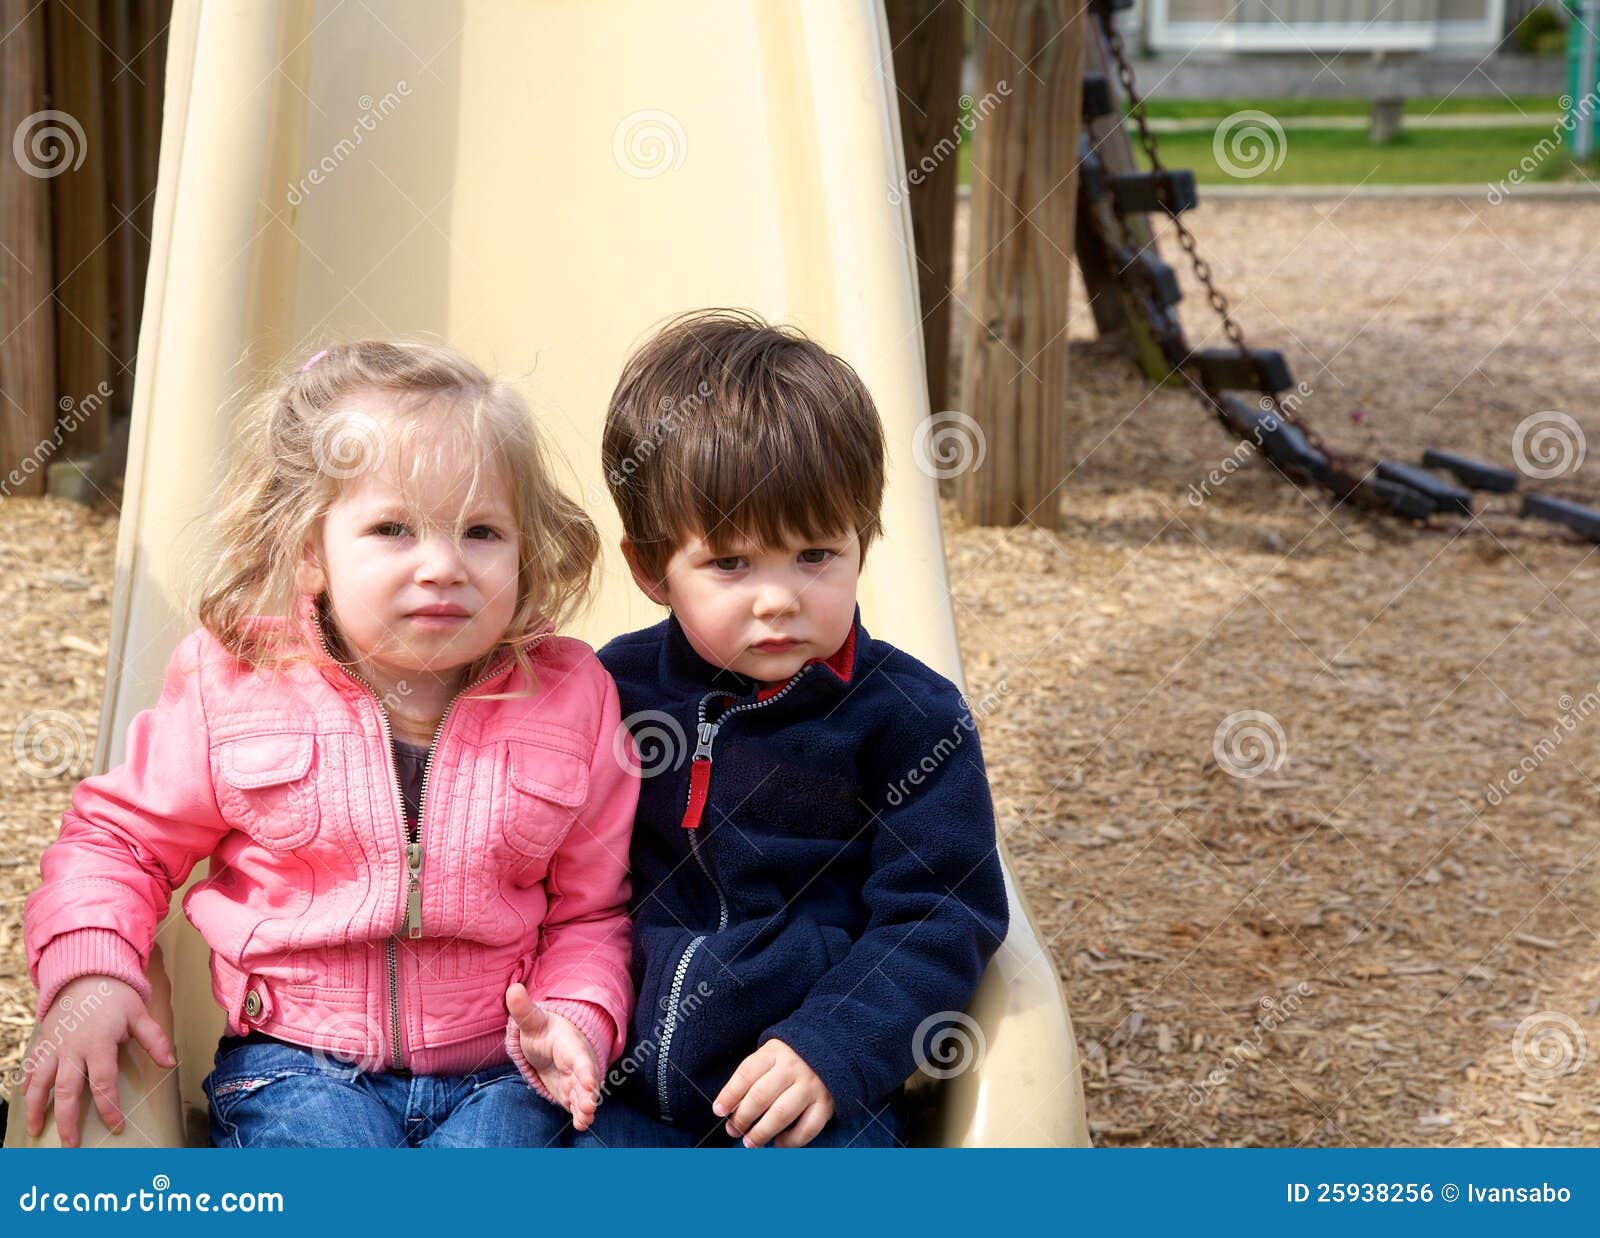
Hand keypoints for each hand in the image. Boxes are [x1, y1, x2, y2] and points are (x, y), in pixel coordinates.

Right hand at [23, 975, 175, 1147]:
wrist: (85, 974)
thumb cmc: (116, 997)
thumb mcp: (139, 1014)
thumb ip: (153, 1040)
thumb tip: (169, 1063)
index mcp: (99, 1043)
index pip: (103, 1083)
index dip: (109, 1108)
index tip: (117, 1127)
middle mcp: (72, 1048)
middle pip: (67, 1091)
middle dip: (68, 1120)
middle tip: (71, 1145)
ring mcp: (53, 1046)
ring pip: (40, 1084)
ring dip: (37, 1109)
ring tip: (37, 1131)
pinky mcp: (42, 1043)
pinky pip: (30, 1068)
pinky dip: (26, 1087)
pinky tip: (28, 1102)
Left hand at [505, 983, 600, 1129]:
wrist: (549, 1041)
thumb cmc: (542, 1029)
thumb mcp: (532, 1020)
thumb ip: (523, 1009)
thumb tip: (513, 989)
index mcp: (570, 1044)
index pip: (580, 1057)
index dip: (586, 1069)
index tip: (589, 1082)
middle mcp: (578, 1062)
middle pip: (587, 1078)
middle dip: (589, 1093)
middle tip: (588, 1107)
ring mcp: (576, 1078)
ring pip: (584, 1093)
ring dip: (586, 1106)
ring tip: (584, 1120)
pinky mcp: (571, 1091)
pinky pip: (578, 1102)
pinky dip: (580, 1113)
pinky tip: (581, 1124)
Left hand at [713, 1038, 833, 1146]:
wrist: (831, 1050)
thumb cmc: (789, 1059)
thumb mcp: (770, 1057)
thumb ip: (752, 1078)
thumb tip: (729, 1109)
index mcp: (774, 1053)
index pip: (746, 1074)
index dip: (730, 1094)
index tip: (718, 1111)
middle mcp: (793, 1068)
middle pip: (761, 1096)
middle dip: (742, 1118)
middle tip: (733, 1130)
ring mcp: (811, 1086)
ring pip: (781, 1115)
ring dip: (761, 1133)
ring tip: (750, 1143)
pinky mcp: (826, 1104)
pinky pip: (807, 1128)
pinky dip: (791, 1141)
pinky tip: (778, 1143)